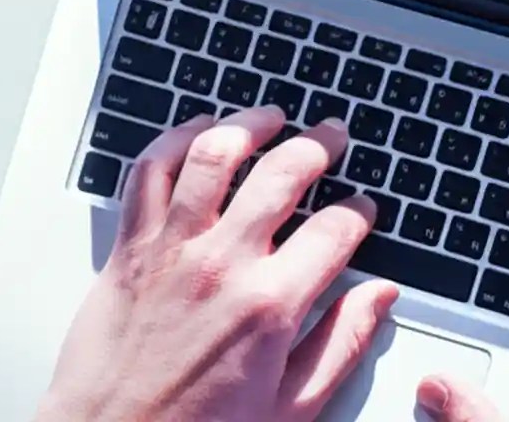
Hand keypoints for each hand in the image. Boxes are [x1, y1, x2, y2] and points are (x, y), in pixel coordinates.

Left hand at [37, 107, 398, 421]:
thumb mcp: (290, 409)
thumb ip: (340, 345)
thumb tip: (378, 298)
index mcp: (270, 307)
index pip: (334, 231)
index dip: (357, 212)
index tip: (361, 208)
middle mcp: (221, 265)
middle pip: (283, 173)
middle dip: (319, 146)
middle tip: (332, 136)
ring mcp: (171, 250)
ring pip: (214, 155)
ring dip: (249, 124)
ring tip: (270, 116)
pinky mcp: (130, 248)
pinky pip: (149, 172)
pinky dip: (173, 140)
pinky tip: (195, 131)